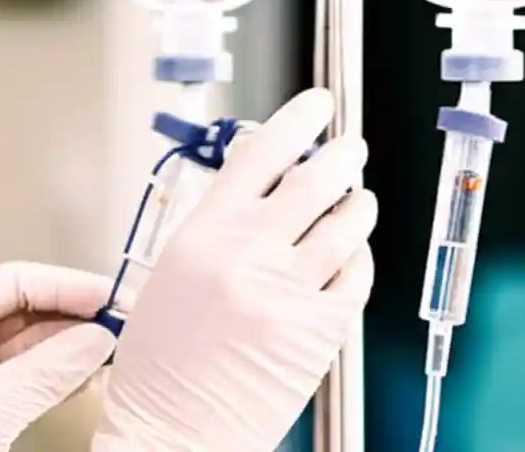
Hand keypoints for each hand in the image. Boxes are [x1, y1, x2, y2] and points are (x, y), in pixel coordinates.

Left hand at [0, 263, 116, 451]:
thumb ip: (51, 368)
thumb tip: (99, 338)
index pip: (16, 280)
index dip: (70, 286)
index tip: (115, 299)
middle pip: (22, 310)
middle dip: (73, 319)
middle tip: (123, 330)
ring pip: (22, 347)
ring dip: (67, 352)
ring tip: (111, 356)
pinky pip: (15, 379)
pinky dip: (50, 379)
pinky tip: (82, 382)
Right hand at [94, 88, 377, 451]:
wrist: (173, 430)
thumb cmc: (163, 362)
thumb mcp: (174, 275)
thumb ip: (219, 225)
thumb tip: (267, 181)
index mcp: (202, 235)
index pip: (261, 153)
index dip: (297, 120)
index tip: (318, 105)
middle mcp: (248, 255)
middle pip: (315, 179)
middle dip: (342, 156)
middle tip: (351, 148)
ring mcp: (288, 292)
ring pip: (347, 225)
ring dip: (360, 205)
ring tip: (360, 200)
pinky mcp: (320, 330)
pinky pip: (357, 277)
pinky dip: (361, 259)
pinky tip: (354, 256)